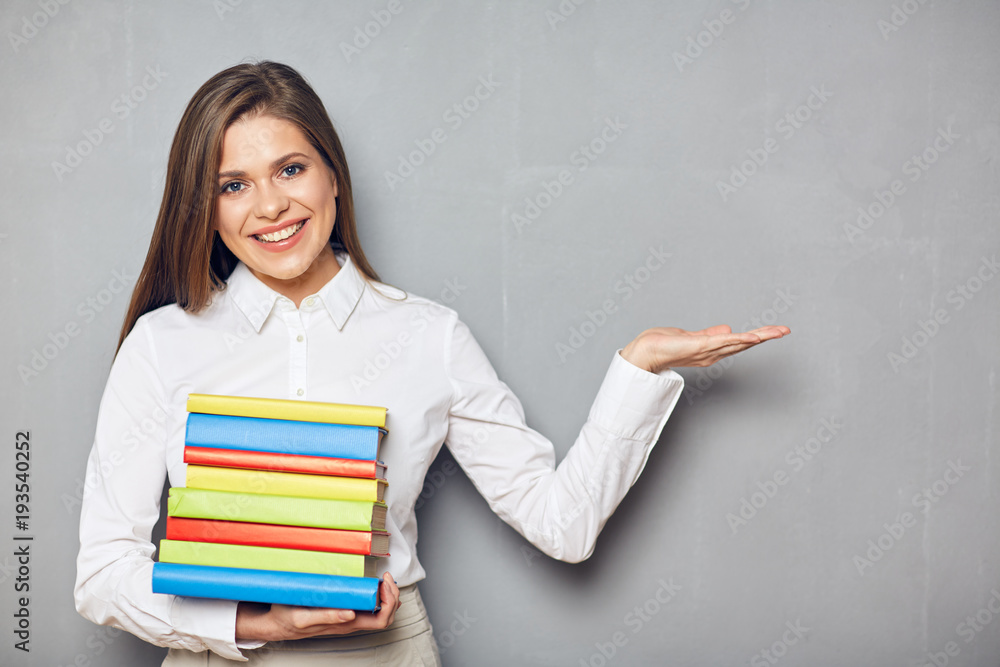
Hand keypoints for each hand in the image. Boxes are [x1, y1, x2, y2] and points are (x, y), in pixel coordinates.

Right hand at [235, 572, 401, 641]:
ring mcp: (349, 619)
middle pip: (386, 616)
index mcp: (345, 625)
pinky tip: (374, 585)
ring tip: (382, 580)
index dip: (389, 601)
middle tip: (386, 578)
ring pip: (380, 613)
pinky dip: (378, 597)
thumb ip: (327, 616)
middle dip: (392, 596)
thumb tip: (351, 615)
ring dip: (387, 596)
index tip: (382, 581)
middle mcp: (351, 624)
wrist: (278, 624)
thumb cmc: (289, 619)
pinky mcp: (344, 613)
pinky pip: (369, 609)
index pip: (381, 620)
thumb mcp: (303, 617)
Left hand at [620, 324, 789, 373]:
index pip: (740, 342)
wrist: (646, 351)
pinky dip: (738, 340)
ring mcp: (707, 351)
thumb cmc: (664, 345)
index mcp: (713, 350)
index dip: (758, 336)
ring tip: (777, 331)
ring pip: (738, 343)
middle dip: (766, 336)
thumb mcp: (692, 337)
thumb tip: (727, 329)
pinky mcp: (699, 346)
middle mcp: (713, 353)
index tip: (775, 330)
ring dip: (759, 337)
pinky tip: (752, 337)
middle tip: (786, 330)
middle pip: (744, 344)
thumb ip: (710, 335)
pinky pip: (722, 342)